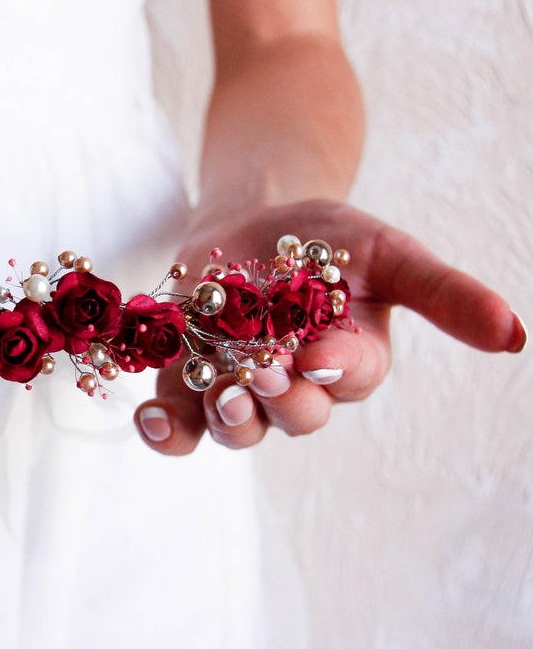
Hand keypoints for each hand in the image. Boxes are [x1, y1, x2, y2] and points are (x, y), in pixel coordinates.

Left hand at [135, 199, 525, 453]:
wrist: (252, 221)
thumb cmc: (326, 237)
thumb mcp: (388, 253)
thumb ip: (441, 293)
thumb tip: (515, 335)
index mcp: (350, 361)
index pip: (352, 377)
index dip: (338, 368)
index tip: (322, 350)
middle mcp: (295, 387)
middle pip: (294, 414)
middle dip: (280, 400)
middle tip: (262, 378)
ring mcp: (237, 388)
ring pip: (236, 426)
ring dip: (227, 420)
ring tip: (219, 400)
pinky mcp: (187, 381)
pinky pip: (179, 420)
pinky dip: (166, 427)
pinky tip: (152, 418)